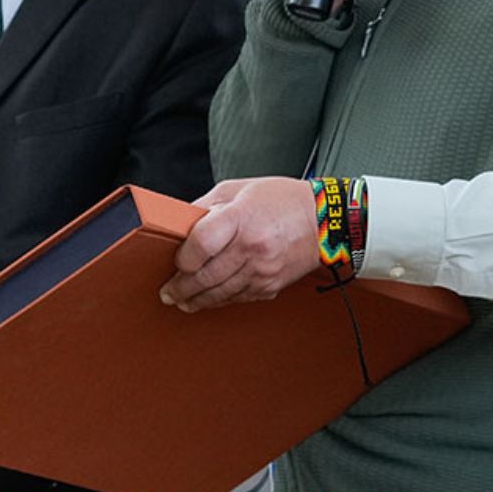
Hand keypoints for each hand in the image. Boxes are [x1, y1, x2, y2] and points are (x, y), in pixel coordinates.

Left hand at [159, 177, 320, 310]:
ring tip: (182, 301)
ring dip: (197, 300)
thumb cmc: (280, 200)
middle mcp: (252, 247)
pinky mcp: (271, 286)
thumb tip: (180, 224)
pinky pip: (239, 298)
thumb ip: (206, 206)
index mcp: (241, 218)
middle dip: (182, 288)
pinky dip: (220, 300)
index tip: (176, 260)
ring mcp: (263, 270)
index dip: (184, 257)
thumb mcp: (238, 190)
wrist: (324, 221)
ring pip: (221, 293)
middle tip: (168, 292)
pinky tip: (209, 299)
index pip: (202, 244)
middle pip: (207, 275)